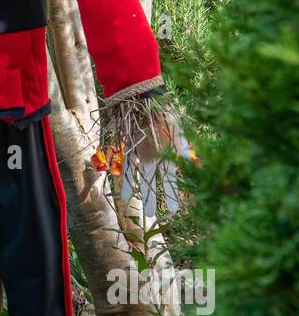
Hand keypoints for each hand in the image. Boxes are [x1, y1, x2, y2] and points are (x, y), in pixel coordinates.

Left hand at [93, 99, 192, 218]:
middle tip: (152, 216)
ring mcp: (142, 155)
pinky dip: (127, 183)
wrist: (142, 98)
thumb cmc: (162, 113)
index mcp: (170, 153)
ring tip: (142, 212)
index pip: (172, 180)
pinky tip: (124, 197)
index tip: (174, 212)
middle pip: (155, 182)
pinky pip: (128, 170)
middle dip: (154, 199)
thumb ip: (182, 147)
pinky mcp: (129, 150)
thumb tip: (190, 161)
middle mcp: (156, 157)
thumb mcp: (175, 131)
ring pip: (142, 179)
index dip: (172, 196)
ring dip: (142, 195)